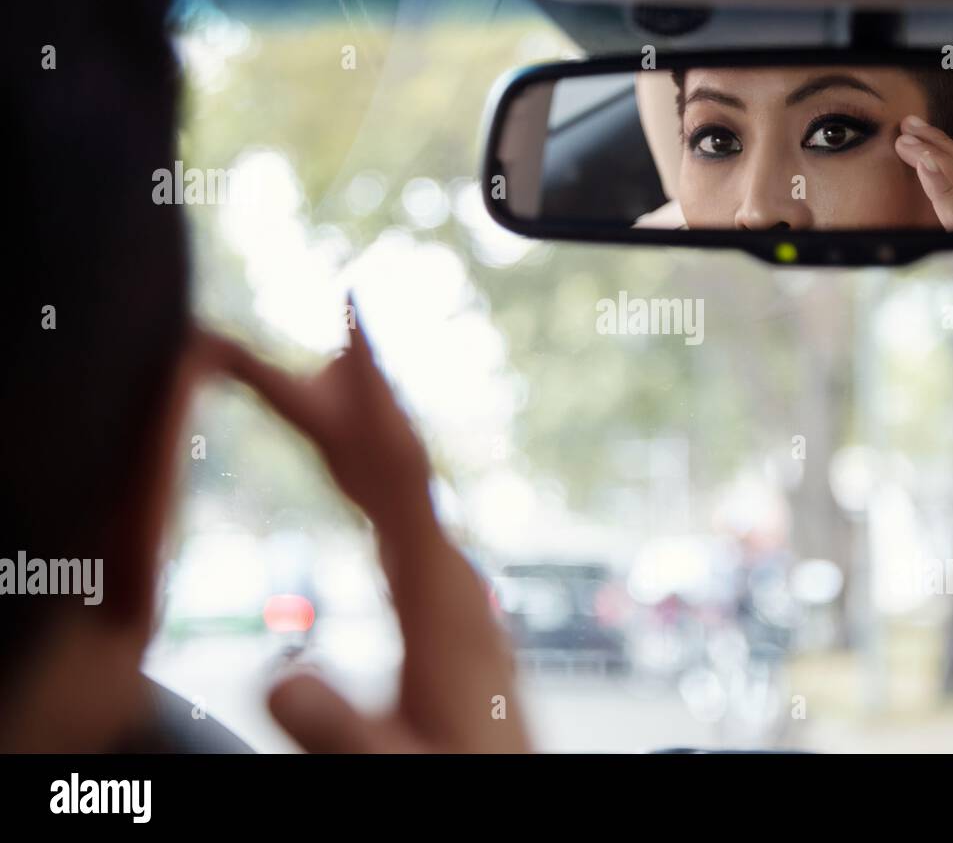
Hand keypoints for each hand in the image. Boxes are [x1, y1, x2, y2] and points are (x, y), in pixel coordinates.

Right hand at [200, 303, 529, 752]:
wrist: (511, 795)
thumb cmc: (458, 781)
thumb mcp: (395, 764)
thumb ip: (341, 728)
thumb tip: (278, 680)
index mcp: (437, 592)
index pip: (399, 469)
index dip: (372, 391)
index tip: (353, 320)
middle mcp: (449, 570)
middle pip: (393, 457)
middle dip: (349, 386)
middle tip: (310, 321)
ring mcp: (447, 581)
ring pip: (396, 480)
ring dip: (354, 420)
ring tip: (312, 367)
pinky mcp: (440, 599)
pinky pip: (397, 510)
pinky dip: (363, 467)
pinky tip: (345, 463)